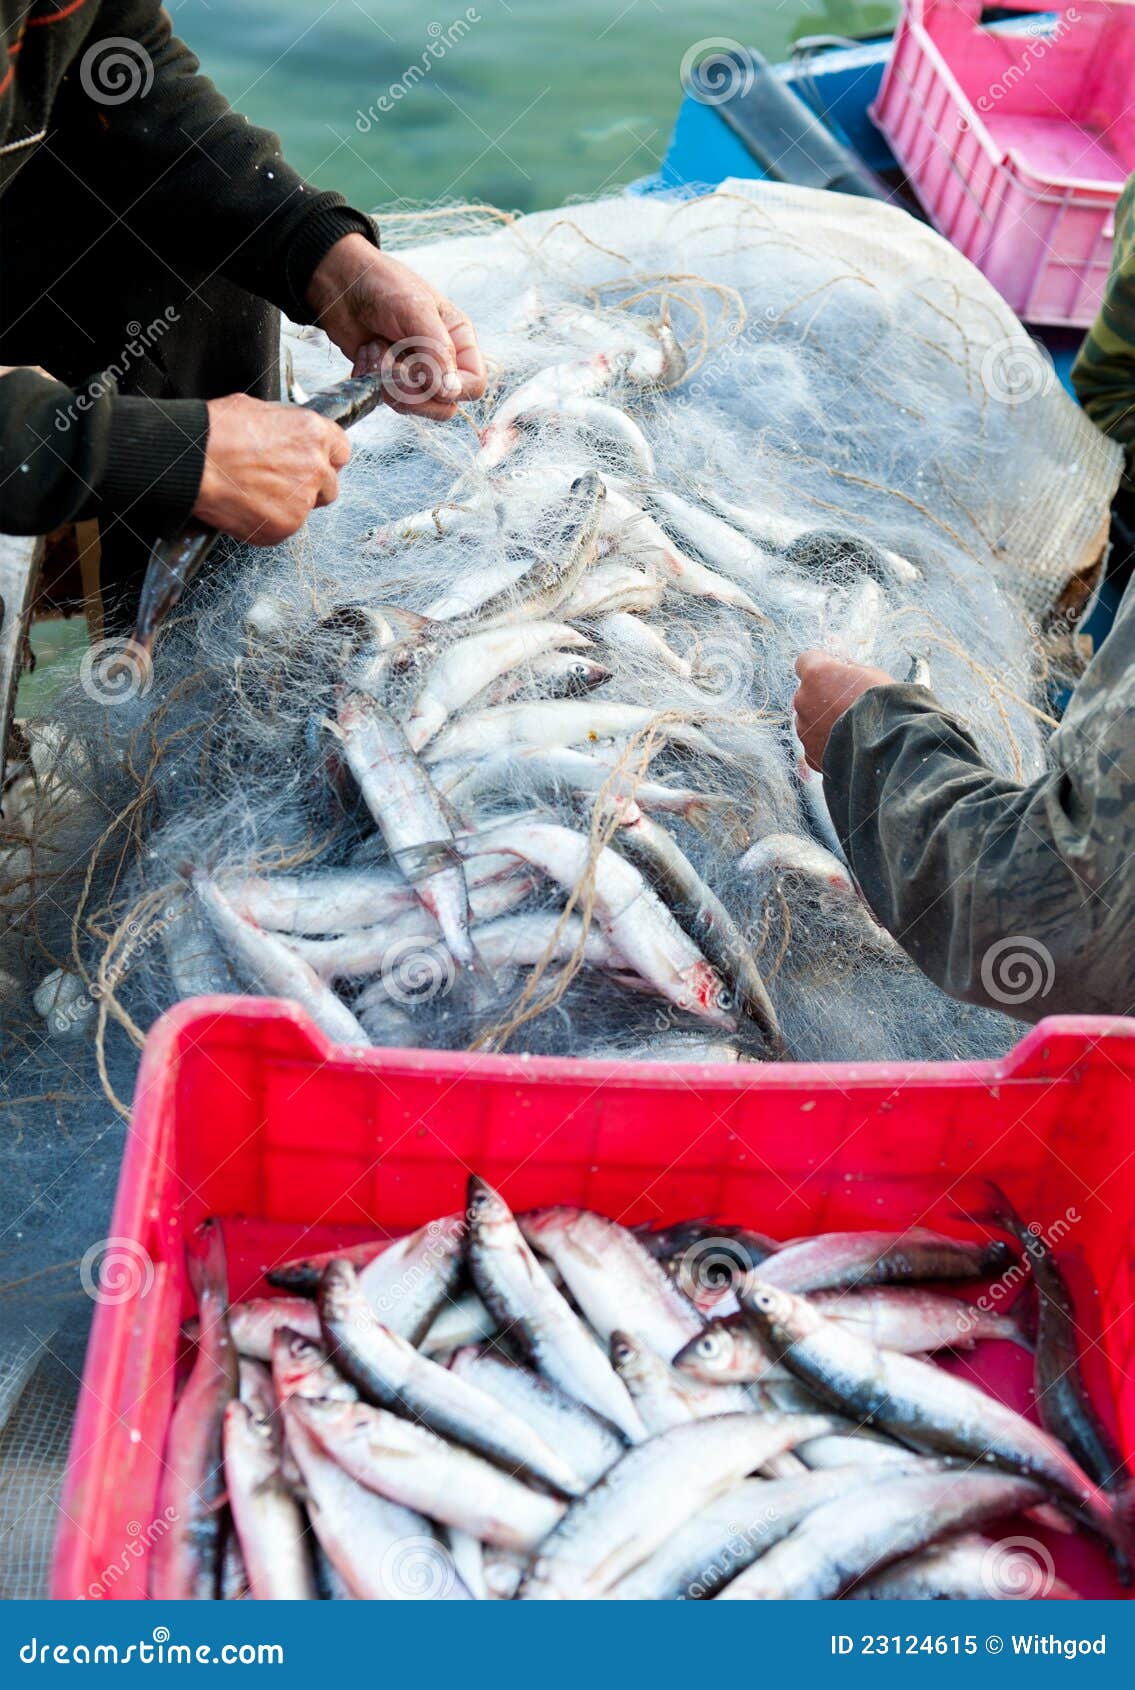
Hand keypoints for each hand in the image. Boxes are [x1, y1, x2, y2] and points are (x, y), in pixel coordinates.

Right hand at [194, 393, 349, 544]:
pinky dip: (268, 522)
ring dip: (287, 504)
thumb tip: (286, 434)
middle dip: (310, 487)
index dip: (326, 459)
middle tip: (280, 482)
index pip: (341, 452)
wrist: (193, 463)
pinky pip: (284, 527)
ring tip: (255, 492)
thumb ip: (284, 427)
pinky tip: (247, 506)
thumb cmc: (215, 433)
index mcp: (312, 433)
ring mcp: (302, 500)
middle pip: (329, 486)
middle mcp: (315, 467)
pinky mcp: (285, 525)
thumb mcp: (256, 409)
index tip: (316, 464)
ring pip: (306, 509)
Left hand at [307, 234, 486, 419]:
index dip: (455, 390)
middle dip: (416, 393)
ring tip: (376, 350)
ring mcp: (413, 373)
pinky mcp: (387, 380)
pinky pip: (386, 399)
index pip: (474, 384)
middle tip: (393, 369)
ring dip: (391, 384)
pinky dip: (372, 380)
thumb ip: (437, 351)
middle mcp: (440, 360)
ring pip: (415, 406)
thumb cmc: (383, 284)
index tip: (428, 379)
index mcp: (458, 340)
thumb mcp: (416, 310)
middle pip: (445, 404)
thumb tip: (449, 390)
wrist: (340, 282)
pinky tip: (365, 352)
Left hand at [793, 649, 894, 770]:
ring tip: (852, 726)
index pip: (805, 660)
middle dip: (822, 694)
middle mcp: (802, 700)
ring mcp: (804, 729)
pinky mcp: (810, 753)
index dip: (821, 664)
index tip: (836, 671)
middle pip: (806, 692)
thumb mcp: (869, 673)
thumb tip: (833, 641)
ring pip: (808, 718)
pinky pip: (815, 742)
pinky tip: (848, 743)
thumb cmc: (885, 704)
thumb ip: (845, 662)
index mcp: (816, 674)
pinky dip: (827, 742)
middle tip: (849, 702)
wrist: (892, 747)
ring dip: (823, 719)